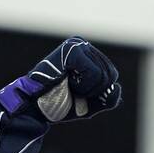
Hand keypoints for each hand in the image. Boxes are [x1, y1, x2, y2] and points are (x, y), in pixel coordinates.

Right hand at [0, 37, 121, 123]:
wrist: (36, 107)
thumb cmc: (60, 103)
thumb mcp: (91, 103)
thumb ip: (109, 98)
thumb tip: (117, 86)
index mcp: (88, 54)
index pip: (112, 76)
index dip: (98, 92)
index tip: (77, 92)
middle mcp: (83, 45)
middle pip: (110, 75)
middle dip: (93, 91)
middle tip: (71, 89)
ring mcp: (77, 45)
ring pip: (104, 76)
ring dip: (87, 89)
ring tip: (68, 84)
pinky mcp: (72, 50)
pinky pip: (95, 74)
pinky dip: (84, 85)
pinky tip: (67, 80)